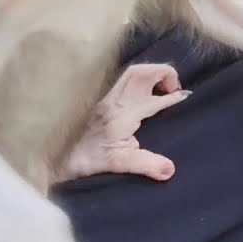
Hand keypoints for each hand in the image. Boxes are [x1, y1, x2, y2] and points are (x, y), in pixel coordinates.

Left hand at [56, 63, 188, 182]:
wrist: (55, 158)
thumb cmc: (86, 160)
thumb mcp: (119, 164)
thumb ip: (146, 164)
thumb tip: (170, 169)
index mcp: (122, 114)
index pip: (154, 99)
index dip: (174, 97)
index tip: (187, 98)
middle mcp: (113, 101)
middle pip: (140, 72)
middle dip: (162, 74)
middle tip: (173, 89)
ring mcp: (105, 98)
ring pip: (130, 73)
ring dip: (149, 74)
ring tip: (160, 89)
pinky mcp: (98, 99)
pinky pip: (121, 80)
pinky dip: (137, 79)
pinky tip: (141, 92)